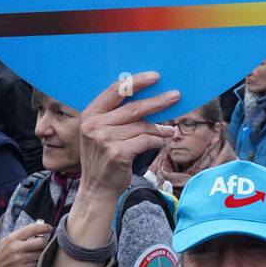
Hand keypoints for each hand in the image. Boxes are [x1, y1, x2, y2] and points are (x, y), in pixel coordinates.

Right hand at [0, 220, 53, 266]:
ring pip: (40, 253)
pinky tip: (30, 261)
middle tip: (42, 243)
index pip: (33, 228)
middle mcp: (16, 247)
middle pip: (41, 242)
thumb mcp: (8, 240)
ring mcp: (19, 259)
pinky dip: (36, 262)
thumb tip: (39, 229)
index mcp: (13, 237)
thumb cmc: (2, 253)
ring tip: (34, 253)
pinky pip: (36, 263)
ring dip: (40, 253)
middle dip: (44, 242)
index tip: (50, 228)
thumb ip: (22, 234)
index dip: (44, 227)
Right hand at [77, 72, 179, 202]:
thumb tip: (149, 98)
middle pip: (134, 108)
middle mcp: (95, 126)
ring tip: (170, 130)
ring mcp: (105, 140)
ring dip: (160, 127)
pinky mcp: (118, 154)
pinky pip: (146, 140)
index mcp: (90, 115)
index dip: (136, 82)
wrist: (97, 189)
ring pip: (142, 126)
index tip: (155, 77)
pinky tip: (162, 141)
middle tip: (175, 95)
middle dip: (158, 101)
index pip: (115, 91)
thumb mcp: (101, 133)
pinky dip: (157, 140)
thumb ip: (116, 116)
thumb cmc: (104, 158)